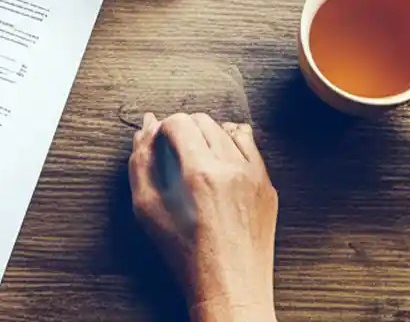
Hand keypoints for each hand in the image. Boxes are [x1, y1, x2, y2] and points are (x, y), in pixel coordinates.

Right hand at [129, 113, 277, 321]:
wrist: (230, 288)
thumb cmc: (186, 256)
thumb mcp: (147, 210)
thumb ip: (141, 163)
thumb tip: (145, 127)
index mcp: (201, 172)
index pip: (179, 121)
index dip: (162, 129)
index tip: (157, 143)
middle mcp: (233, 167)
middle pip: (203, 120)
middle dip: (184, 130)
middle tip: (172, 153)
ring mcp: (256, 175)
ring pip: (228, 129)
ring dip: (208, 135)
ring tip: (196, 160)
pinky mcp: (268, 185)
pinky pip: (250, 147)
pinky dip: (232, 147)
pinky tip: (219, 166)